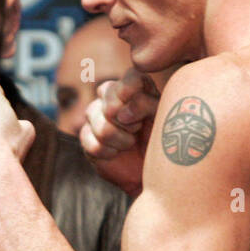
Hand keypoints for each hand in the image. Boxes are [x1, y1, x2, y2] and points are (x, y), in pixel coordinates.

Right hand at [79, 69, 159, 195]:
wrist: (151, 173)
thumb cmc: (161, 144)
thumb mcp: (162, 120)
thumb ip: (146, 104)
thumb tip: (121, 112)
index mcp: (138, 87)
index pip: (131, 77)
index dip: (131, 92)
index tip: (140, 112)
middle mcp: (113, 96)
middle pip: (108, 94)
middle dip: (125, 118)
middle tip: (137, 130)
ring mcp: (96, 114)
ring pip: (99, 120)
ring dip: (119, 138)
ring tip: (129, 143)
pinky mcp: (86, 136)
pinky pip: (91, 142)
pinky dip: (107, 152)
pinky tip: (116, 153)